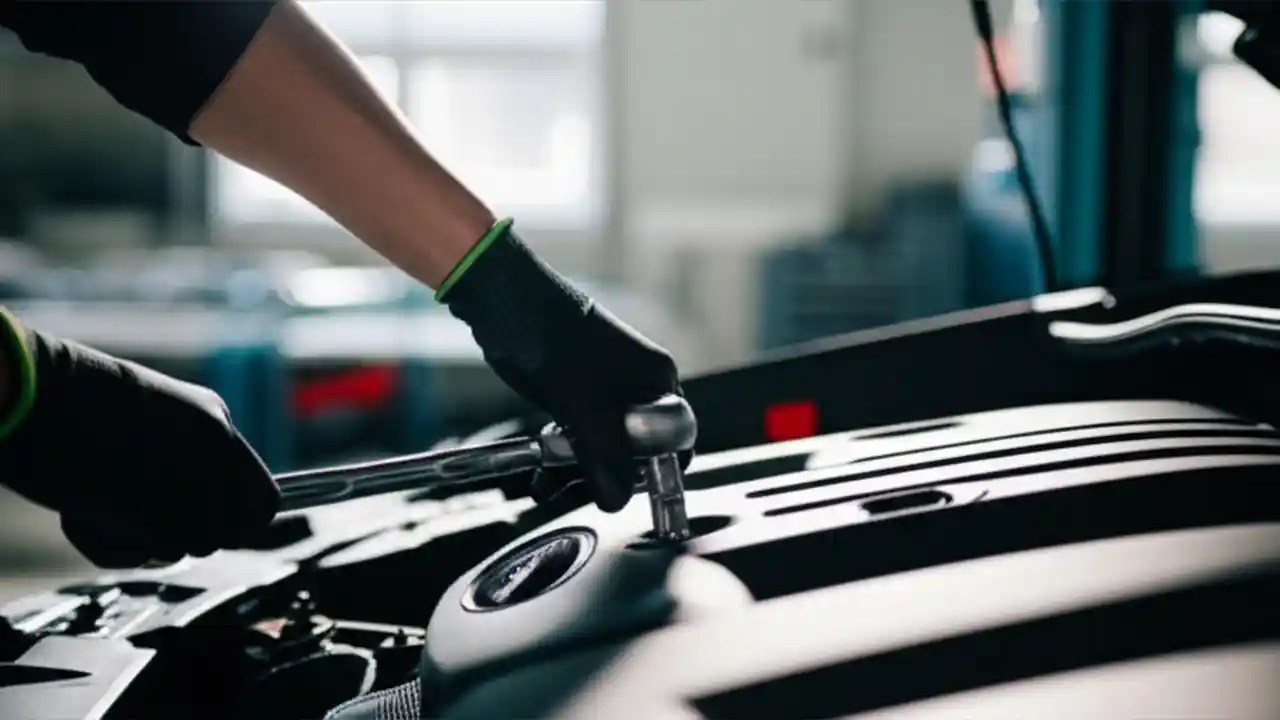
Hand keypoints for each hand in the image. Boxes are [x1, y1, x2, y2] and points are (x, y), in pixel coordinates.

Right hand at [0, 316, 279, 567]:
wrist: (46, 397)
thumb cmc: (84, 405)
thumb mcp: (158, 416)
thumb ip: (191, 457)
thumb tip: (206, 510)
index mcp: (218, 427)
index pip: (264, 500)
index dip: (241, 523)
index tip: (217, 528)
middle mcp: (219, 457)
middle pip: (231, 532)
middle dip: (194, 533)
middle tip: (147, 515)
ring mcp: (195, 487)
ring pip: (193, 545)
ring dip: (153, 537)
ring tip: (109, 503)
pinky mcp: (160, 514)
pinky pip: (151, 552)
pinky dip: (118, 545)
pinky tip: (92, 512)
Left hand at [442, 224, 683, 511]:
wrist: (505, 302)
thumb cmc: (554, 344)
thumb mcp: (586, 412)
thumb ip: (607, 459)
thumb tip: (617, 501)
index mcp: (657, 378)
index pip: (678, 437)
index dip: (658, 469)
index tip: (630, 490)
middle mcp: (638, 380)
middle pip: (638, 446)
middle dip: (607, 473)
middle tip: (581, 487)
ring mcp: (606, 382)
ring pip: (604, 441)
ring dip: (578, 468)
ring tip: (550, 483)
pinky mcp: (576, 385)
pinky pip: (579, 430)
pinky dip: (562, 452)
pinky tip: (541, 471)